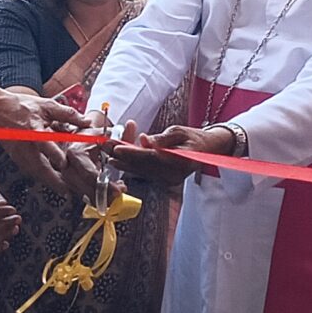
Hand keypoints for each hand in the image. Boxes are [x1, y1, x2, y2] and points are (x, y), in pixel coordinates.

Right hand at [0, 85, 88, 191]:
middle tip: (66, 190)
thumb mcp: (46, 105)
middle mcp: (25, 144)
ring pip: (34, 171)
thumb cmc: (20, 106)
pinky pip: (30, 170)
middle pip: (38, 166)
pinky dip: (40, 176)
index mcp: (34, 129)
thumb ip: (67, 114)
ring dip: (48, 181)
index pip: (44, 144)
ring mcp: (19, 152)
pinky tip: (51, 181)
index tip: (63, 163)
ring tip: (63, 189)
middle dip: (53, 180)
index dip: (53, 154)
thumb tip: (85, 121)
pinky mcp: (16, 157)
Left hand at [109, 121, 234, 184]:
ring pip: (141, 171)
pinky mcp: (164, 181)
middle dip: (122, 155)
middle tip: (104, 146)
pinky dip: (131, 165)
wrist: (207, 150)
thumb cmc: (193, 137)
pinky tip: (118, 159)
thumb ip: (161, 138)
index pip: (152, 157)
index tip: (116, 147)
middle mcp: (174, 175)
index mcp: (180, 161)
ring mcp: (169, 180)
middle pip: (143, 166)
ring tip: (106, 152)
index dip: (132, 153)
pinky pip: (145, 173)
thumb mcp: (179, 131)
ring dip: (123, 161)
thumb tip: (144, 140)